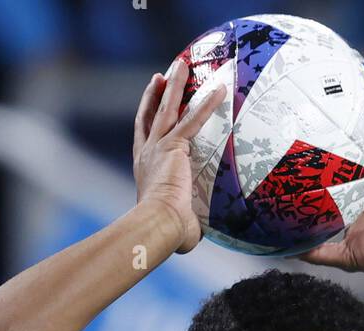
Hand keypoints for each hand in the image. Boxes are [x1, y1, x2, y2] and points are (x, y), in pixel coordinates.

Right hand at [133, 61, 226, 253]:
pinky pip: (193, 120)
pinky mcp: (175, 147)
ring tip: (183, 64)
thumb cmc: (166, 231)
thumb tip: (194, 234)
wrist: (159, 224)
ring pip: (168, 109)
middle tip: (164, 75)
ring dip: (176, 85)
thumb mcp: (176, 223)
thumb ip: (185, 220)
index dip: (146, 115)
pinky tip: (219, 89)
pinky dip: (207, 104)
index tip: (152, 100)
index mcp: (144, 169)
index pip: (143, 135)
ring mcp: (159, 147)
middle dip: (158, 93)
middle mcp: (148, 153)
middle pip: (152, 115)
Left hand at [297, 89, 363, 276]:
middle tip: (315, 113)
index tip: (295, 153)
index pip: (331, 179)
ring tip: (346, 95)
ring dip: (362, 119)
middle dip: (334, 135)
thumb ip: (320, 252)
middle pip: (347, 154)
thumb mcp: (347, 256)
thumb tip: (289, 253)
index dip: (316, 166)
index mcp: (353, 202)